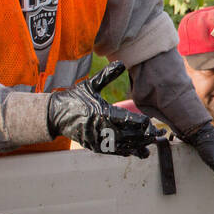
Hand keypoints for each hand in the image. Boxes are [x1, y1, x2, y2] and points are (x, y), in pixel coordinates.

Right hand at [47, 61, 163, 157]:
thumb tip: (121, 62)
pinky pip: (113, 152)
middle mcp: (101, 128)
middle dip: (145, 135)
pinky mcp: (94, 147)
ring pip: (123, 146)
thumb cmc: (75, 98)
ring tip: (151, 145)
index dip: (141, 123)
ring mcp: (97, 139)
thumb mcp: (90, 85)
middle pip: (129, 135)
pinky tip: (137, 151)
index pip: (127, 120)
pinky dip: (126, 152)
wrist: (55, 115)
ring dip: (138, 146)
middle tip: (158, 133)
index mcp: (102, 112)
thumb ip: (106, 75)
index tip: (151, 121)